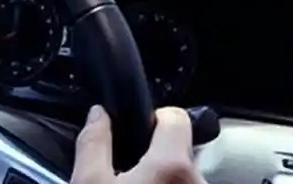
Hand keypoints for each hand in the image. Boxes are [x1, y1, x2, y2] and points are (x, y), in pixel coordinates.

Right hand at [73, 106, 205, 183]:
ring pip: (184, 175)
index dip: (153, 120)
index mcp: (173, 166)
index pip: (177, 116)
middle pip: (179, 148)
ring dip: (165, 179)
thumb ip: (93, 144)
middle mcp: (199, 181)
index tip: (136, 136)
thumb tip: (98, 115)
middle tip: (128, 176)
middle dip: (156, 155)